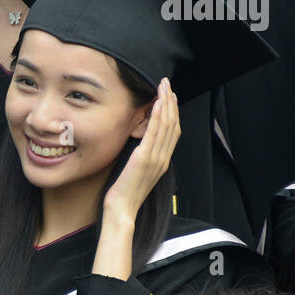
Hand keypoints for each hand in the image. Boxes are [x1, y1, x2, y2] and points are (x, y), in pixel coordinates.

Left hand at [103, 77, 179, 223]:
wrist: (122, 209)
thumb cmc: (125, 193)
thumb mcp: (137, 172)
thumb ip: (142, 157)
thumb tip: (140, 145)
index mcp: (162, 161)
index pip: (173, 131)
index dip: (173, 112)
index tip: (170, 96)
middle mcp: (162, 158)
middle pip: (173, 124)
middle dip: (171, 102)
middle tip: (168, 84)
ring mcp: (155, 158)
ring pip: (166, 125)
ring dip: (166, 103)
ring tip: (165, 87)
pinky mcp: (144, 159)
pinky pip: (154, 133)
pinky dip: (157, 117)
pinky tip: (157, 103)